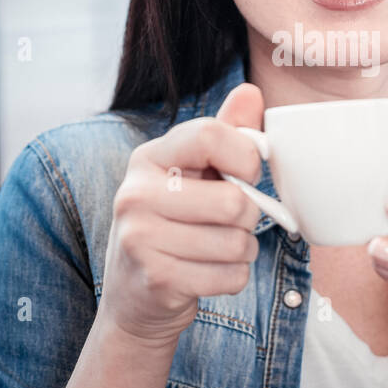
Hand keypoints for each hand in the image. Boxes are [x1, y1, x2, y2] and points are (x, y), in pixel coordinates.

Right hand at [99, 83, 266, 347]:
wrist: (136, 295)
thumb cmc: (174, 224)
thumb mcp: (193, 173)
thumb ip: (225, 133)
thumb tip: (250, 92)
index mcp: (149, 158)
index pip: (210, 135)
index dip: (246, 156)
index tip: (247, 173)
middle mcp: (136, 193)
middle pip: (233, 200)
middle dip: (248, 217)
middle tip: (231, 222)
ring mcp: (140, 238)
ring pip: (236, 243)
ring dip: (242, 251)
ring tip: (218, 249)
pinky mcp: (156, 278)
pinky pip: (230, 276)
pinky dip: (233, 278)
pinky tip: (208, 273)